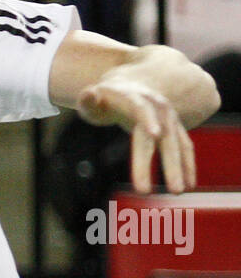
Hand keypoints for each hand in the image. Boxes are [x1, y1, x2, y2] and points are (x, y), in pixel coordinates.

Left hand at [77, 76, 195, 193]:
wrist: (129, 86)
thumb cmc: (105, 99)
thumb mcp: (92, 100)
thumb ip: (88, 101)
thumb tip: (88, 96)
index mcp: (135, 98)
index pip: (141, 109)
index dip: (148, 119)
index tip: (155, 135)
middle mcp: (157, 107)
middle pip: (163, 135)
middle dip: (168, 162)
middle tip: (171, 188)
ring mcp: (168, 117)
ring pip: (176, 143)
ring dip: (180, 167)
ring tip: (179, 191)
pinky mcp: (174, 127)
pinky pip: (184, 146)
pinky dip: (187, 164)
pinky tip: (190, 184)